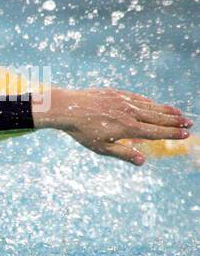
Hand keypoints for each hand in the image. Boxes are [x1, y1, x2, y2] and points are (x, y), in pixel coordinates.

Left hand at [33, 87, 190, 164]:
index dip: (171, 134)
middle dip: (175, 121)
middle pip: (157, 118)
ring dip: (166, 110)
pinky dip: (150, 102)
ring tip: (179, 113)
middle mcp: (130, 113)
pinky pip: (138, 98)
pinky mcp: (117, 93)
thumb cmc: (82, 131)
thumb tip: (142, 161)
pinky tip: (155, 104)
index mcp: (128, 128)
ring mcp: (124, 101)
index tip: (185, 134)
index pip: (156, 132)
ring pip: (150, 106)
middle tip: (189, 123)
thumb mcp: (101, 147)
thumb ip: (123, 153)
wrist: (67, 108)